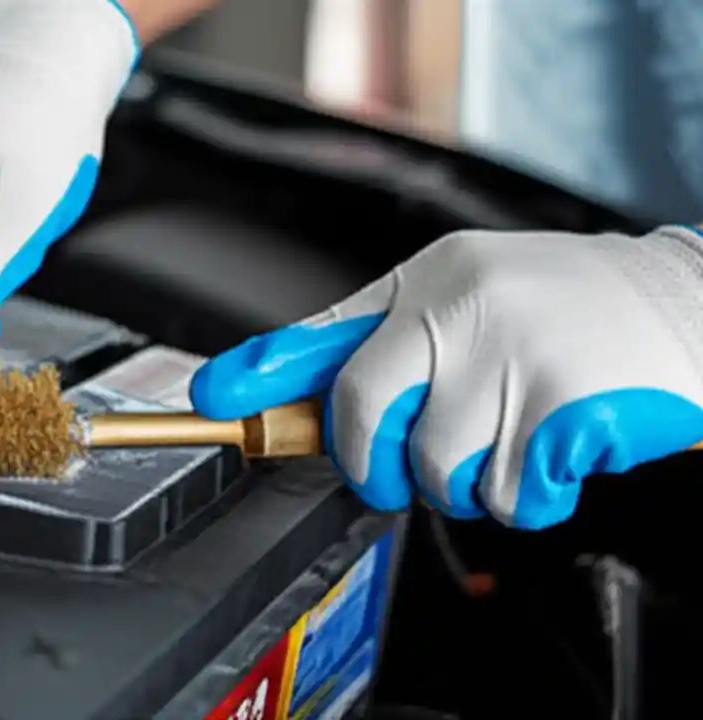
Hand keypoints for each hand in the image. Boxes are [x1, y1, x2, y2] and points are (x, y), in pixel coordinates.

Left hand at [189, 225, 702, 528]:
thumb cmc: (567, 309)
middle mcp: (464, 308)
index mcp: (431, 280)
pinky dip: (530, 494)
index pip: (325, 332)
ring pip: (438, 470)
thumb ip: (390, 339)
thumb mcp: (470, 293)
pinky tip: (556, 450)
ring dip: (470, 481)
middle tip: (401, 469)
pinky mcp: (566, 405)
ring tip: (512, 438)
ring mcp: (516, 353)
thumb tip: (309, 391)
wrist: (687, 305)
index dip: (258, 373)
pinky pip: (510, 494)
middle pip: (366, 414)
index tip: (209, 399)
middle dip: (375, 464)